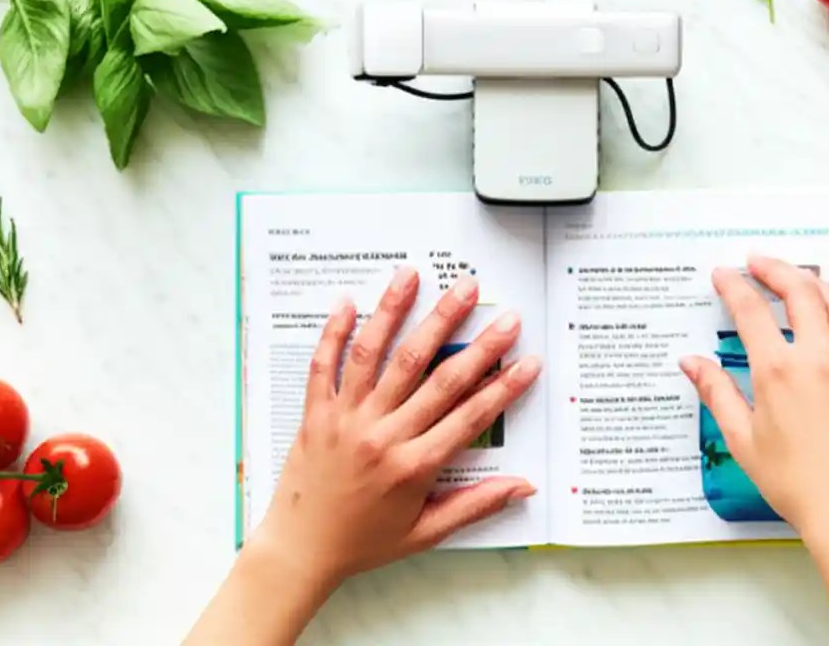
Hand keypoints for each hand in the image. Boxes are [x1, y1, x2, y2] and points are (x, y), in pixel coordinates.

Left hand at [246, 267, 541, 588]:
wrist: (300, 550)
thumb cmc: (364, 542)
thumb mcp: (426, 532)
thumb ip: (475, 505)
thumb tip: (523, 488)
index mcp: (413, 466)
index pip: (470, 417)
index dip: (504, 386)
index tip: (528, 360)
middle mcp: (382, 436)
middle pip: (435, 377)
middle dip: (474, 342)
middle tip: (501, 313)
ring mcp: (346, 420)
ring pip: (379, 355)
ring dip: (400, 312)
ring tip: (419, 277)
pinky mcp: (315, 414)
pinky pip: (324, 366)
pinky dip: (334, 332)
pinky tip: (350, 301)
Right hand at [680, 255, 828, 541]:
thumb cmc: (794, 483)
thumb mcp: (742, 439)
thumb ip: (716, 392)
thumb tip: (691, 362)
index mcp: (779, 371)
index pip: (752, 310)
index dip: (734, 285)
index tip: (723, 274)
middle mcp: (820, 358)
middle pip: (800, 290)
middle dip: (776, 268)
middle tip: (758, 262)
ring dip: (815, 282)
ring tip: (798, 277)